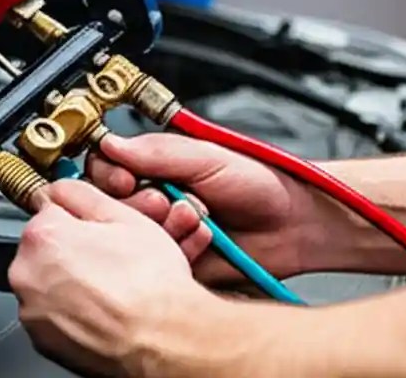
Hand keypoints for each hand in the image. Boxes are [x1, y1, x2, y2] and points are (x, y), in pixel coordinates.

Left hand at [8, 179, 212, 376]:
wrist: (162, 339)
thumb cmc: (150, 284)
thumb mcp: (123, 217)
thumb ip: (81, 194)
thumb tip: (64, 187)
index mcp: (43, 235)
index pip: (49, 209)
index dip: (79, 217)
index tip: (94, 228)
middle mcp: (27, 273)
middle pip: (46, 247)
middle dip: (73, 248)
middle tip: (110, 258)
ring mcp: (32, 310)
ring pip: (49, 282)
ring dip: (71, 281)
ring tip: (110, 286)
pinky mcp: (42, 340)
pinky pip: (53, 314)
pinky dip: (71, 310)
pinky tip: (101, 308)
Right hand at [86, 133, 336, 285]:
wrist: (296, 223)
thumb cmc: (262, 181)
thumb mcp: (209, 156)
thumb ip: (159, 152)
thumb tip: (111, 143)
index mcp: (158, 166)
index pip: (108, 167)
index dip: (109, 175)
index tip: (124, 180)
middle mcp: (157, 198)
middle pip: (112, 205)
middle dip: (137, 204)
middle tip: (162, 200)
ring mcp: (165, 233)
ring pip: (131, 236)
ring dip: (161, 227)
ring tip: (194, 217)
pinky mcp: (176, 262)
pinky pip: (156, 262)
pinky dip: (178, 249)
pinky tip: (203, 239)